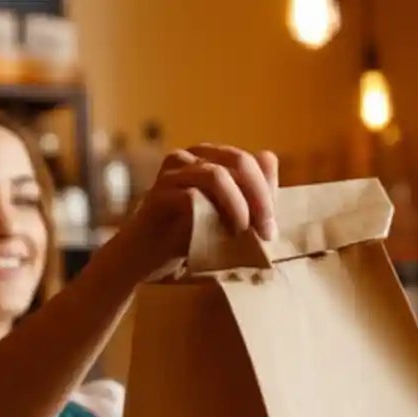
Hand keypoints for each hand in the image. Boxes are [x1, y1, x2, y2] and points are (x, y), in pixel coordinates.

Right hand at [114, 144, 278, 275]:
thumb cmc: (188, 237)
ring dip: (237, 206)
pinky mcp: (158, 194)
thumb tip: (270, 159)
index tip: (271, 228)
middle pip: (238, 160)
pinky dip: (211, 216)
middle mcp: (190, 157)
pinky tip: (217, 236)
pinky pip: (190, 196)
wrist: (146, 258)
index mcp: (209, 158)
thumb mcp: (228, 216)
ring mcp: (172, 173)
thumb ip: (250, 191)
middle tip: (265, 230)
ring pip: (215, 175)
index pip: (249, 161)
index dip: (266, 191)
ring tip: (243, 232)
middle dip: (258, 196)